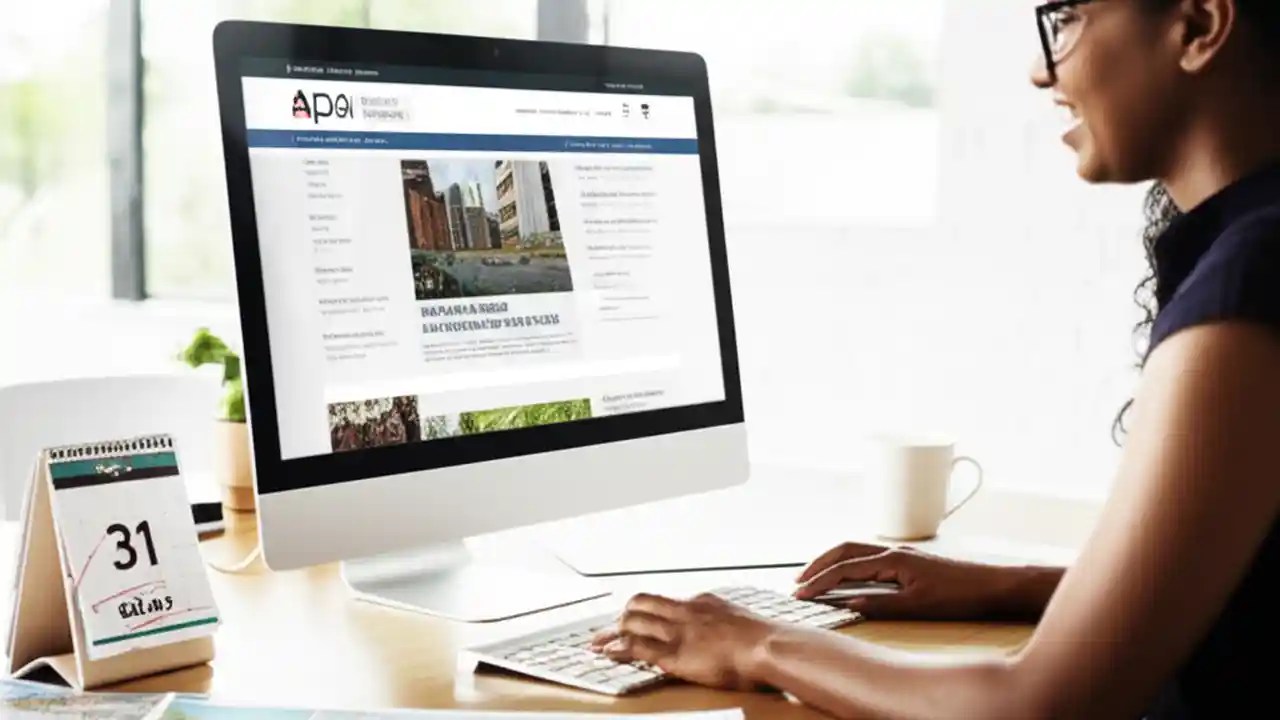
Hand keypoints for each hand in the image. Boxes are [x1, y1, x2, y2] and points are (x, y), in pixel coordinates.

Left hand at [590, 593, 776, 689]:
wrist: (770, 647)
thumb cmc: (765, 641)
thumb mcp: (741, 622)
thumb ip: (725, 624)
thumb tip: (726, 634)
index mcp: (703, 603)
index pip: (664, 602)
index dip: (645, 611)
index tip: (636, 618)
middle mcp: (686, 611)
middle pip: (641, 604)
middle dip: (621, 616)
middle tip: (608, 629)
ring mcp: (678, 631)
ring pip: (633, 622)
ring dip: (612, 632)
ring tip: (598, 643)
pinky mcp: (675, 653)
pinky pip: (638, 647)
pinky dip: (619, 649)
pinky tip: (609, 653)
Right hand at [793, 541, 1015, 619]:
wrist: (993, 586)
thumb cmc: (958, 596)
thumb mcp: (916, 607)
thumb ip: (880, 604)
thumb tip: (850, 604)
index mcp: (892, 560)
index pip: (845, 568)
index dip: (819, 581)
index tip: (800, 594)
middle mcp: (893, 551)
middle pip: (844, 550)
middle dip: (818, 564)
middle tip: (798, 581)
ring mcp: (902, 554)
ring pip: (856, 550)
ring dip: (833, 561)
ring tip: (816, 576)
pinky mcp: (909, 560)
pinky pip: (870, 556)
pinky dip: (851, 563)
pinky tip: (849, 575)